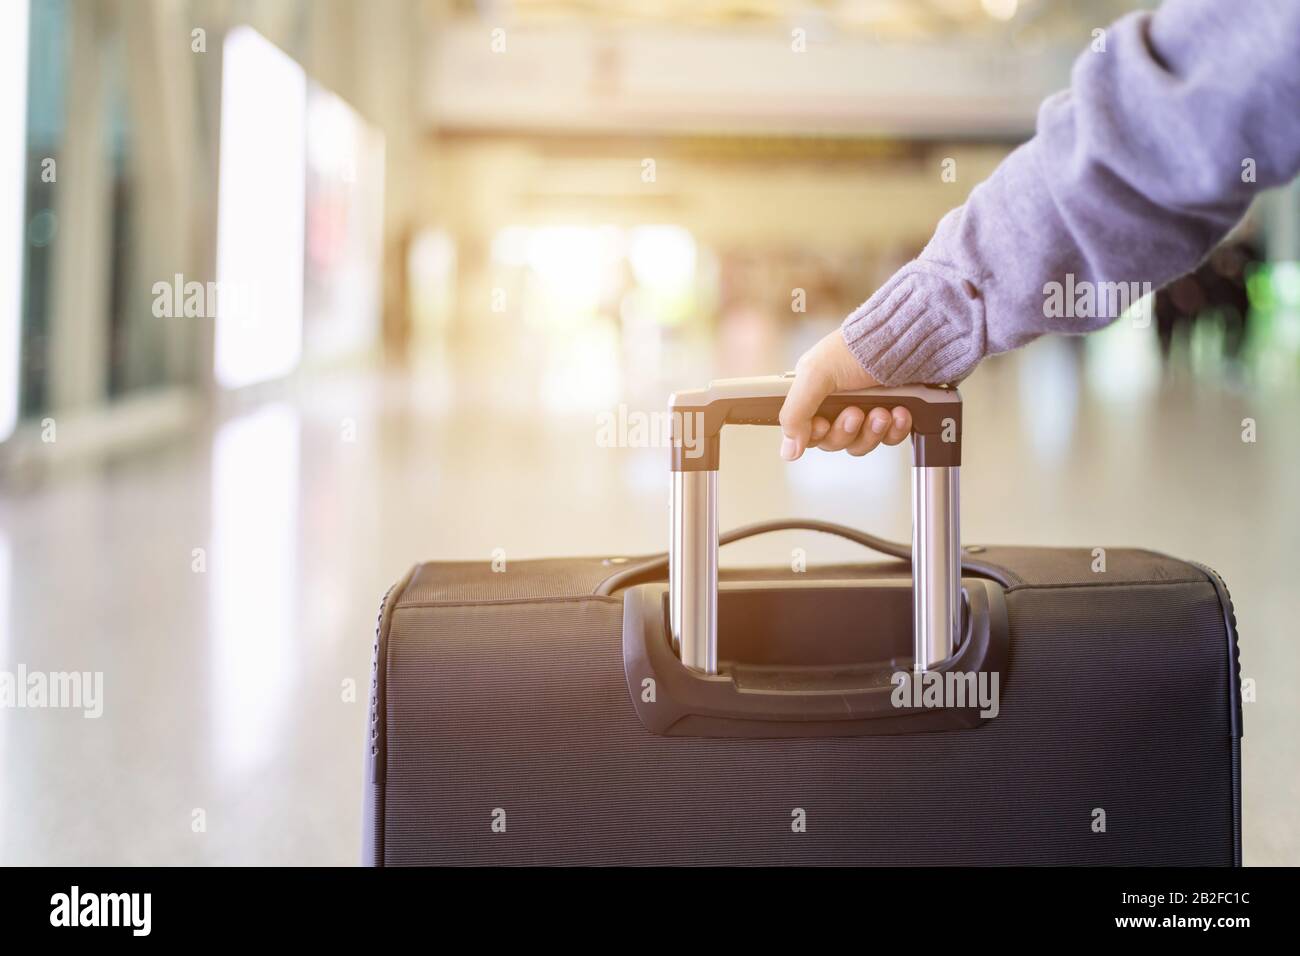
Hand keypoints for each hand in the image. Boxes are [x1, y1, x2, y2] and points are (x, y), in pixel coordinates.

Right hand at [778, 329, 912, 460]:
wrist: (900, 340)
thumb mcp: (815, 374)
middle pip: (834, 442)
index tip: (824, 423)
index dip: (816, 435)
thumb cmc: (855, 349)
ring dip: (872, 432)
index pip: (806, 433)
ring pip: (861, 444)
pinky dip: (894, 430)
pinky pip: (889, 440)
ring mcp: (865, 413)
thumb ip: (794, 413)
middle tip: (856, 412)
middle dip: (846, 430)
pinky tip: (899, 413)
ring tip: (882, 412)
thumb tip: (788, 451)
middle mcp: (837, 406)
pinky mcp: (890, 417)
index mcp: (813, 395)